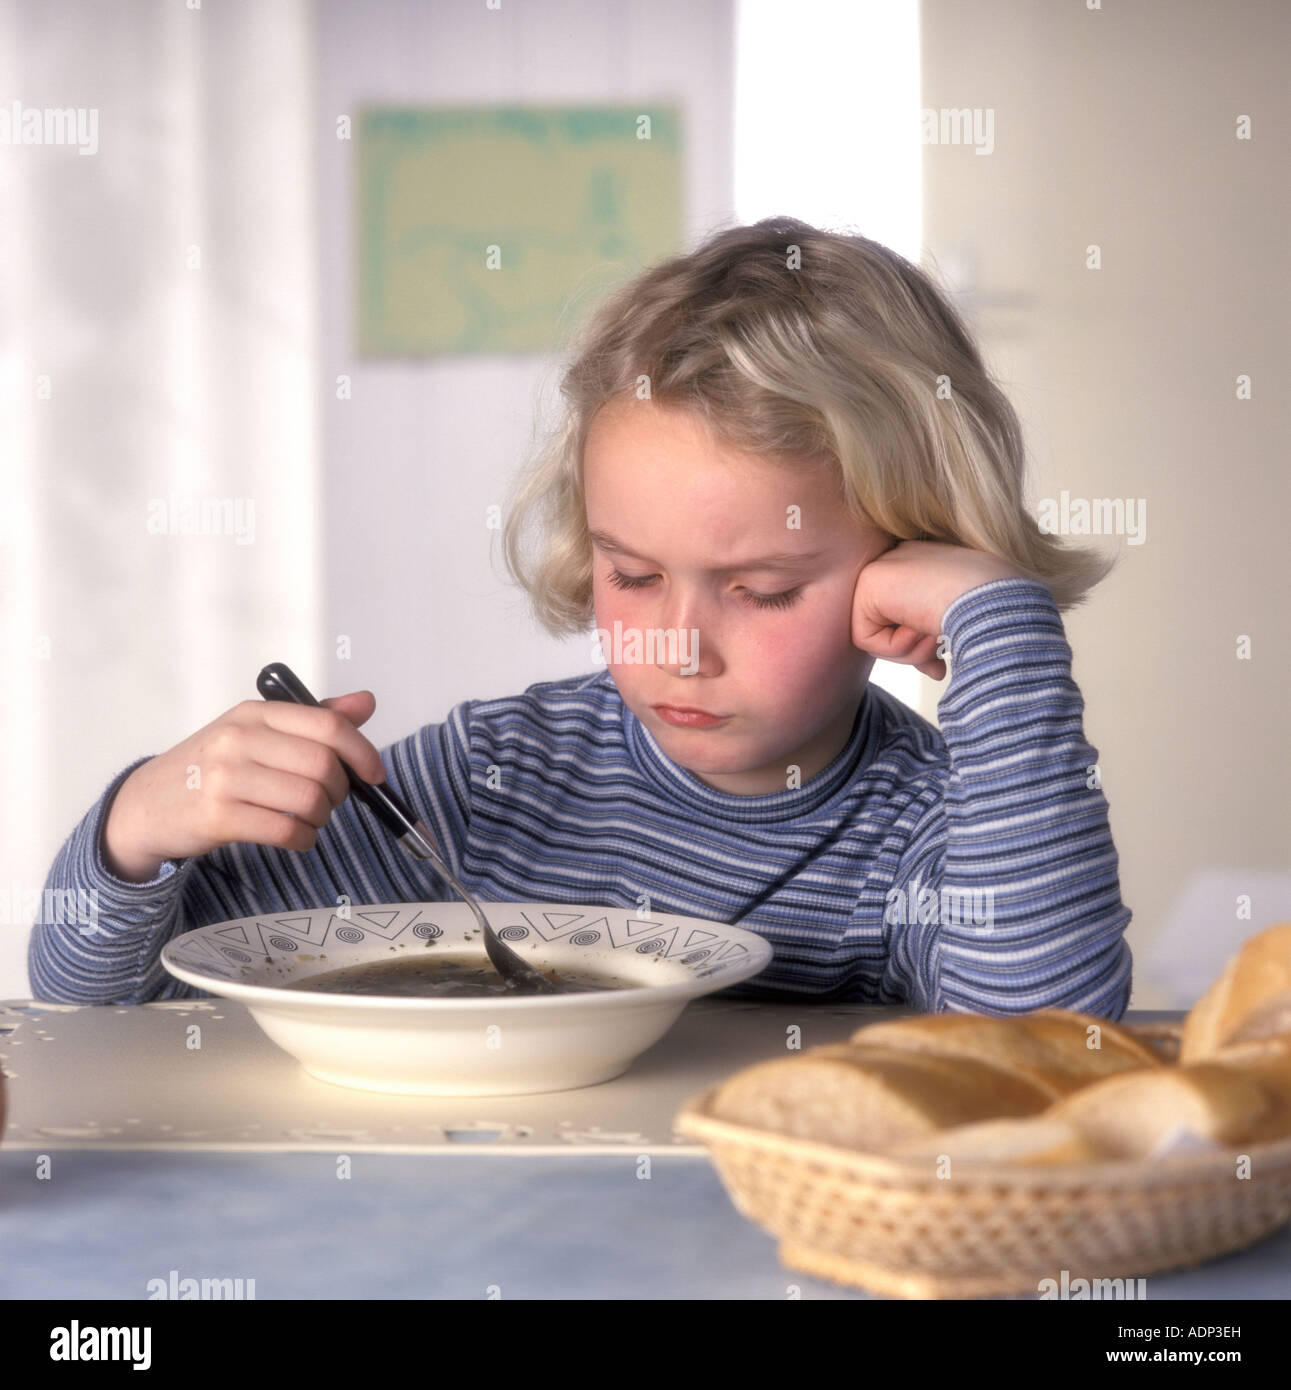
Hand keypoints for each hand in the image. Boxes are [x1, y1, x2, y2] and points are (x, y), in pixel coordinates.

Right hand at [101, 691, 387, 881]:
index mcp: (255, 712)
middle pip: (324, 765)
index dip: (362, 751)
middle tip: (332, 800)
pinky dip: (304, 839)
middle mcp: (239, 738)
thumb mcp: (258, 733)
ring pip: (309, 800)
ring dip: (322, 818)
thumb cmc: (213, 768)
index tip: (375, 773)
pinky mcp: (217, 816)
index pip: (328, 724)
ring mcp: (224, 777)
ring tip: (311, 819)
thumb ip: (315, 719)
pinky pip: (285, 831)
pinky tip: (297, 837)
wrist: (147, 805)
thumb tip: (367, 702)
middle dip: (342, 790)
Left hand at [851, 540, 1028, 680]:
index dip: (919, 646)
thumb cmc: (992, 613)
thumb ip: (936, 642)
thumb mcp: (959, 626)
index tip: (940, 664)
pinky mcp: (868, 583)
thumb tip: (933, 670)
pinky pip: (865, 639)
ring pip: (875, 637)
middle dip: (912, 651)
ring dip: (908, 650)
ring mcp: (883, 567)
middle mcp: (901, 559)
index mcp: (926, 564)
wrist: (996, 600)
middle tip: (937, 643)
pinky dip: (895, 647)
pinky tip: (918, 628)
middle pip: (887, 629)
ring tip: (933, 632)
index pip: (904, 617)